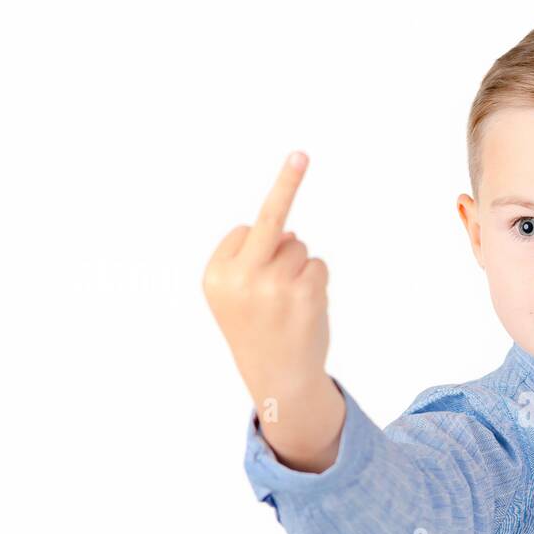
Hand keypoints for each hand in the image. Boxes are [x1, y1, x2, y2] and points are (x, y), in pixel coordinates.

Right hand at [202, 151, 343, 470]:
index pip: (245, 231)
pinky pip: (318, 266)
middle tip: (301, 154)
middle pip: (273, 223)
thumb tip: (290, 231)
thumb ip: (251, 258)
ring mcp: (274, 284)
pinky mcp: (304, 294)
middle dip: (287, 182)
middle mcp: (241, 276)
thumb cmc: (258, 330)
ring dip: (301, 268)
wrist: (278, 379)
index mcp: (215, 274)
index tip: (256, 258)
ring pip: (299, 247)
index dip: (256, 247)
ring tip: (290, 303)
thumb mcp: (237, 294)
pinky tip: (305, 309)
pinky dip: (317, 282)